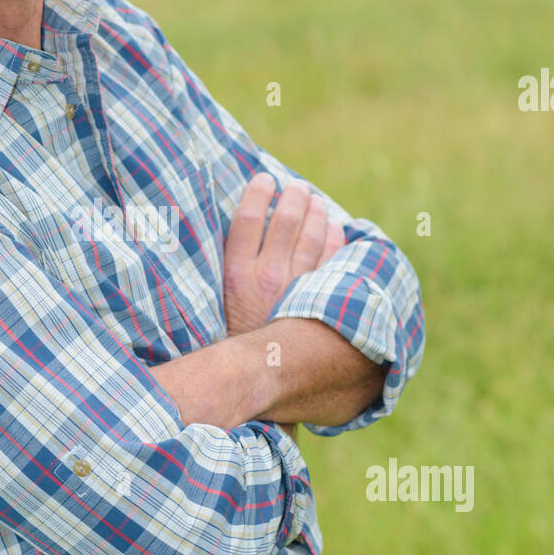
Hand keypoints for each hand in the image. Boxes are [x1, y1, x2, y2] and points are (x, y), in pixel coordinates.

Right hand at [223, 174, 344, 339]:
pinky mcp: (318, 300)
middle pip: (285, 221)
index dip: (257, 192)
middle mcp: (267, 276)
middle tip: (297, 186)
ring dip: (316, 212)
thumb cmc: (233, 334)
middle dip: (293, 196)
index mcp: (237, 274)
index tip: (264, 179)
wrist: (258, 375)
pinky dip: (335, 238)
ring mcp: (296, 288)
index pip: (248, 219)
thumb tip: (237, 229)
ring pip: (312, 236)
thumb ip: (229, 267)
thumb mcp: (218, 300)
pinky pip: (332, 260)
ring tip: (315, 200)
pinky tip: (334, 227)